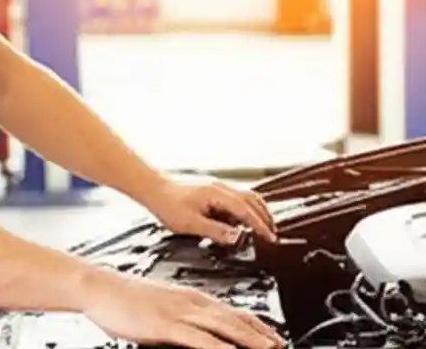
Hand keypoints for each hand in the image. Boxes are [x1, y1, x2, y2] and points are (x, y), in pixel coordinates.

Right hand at [79, 267, 283, 348]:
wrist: (100, 288)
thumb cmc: (126, 299)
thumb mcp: (161, 309)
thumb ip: (181, 321)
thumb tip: (197, 335)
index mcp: (191, 297)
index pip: (232, 311)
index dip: (256, 324)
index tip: (273, 335)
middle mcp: (191, 302)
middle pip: (235, 318)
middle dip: (262, 334)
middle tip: (282, 344)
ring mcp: (180, 312)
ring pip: (224, 326)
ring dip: (250, 339)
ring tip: (270, 348)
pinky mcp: (166, 324)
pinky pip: (199, 337)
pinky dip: (219, 346)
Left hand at [142, 178, 276, 244]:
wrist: (153, 189)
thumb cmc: (168, 205)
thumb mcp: (190, 224)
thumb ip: (215, 230)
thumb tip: (236, 237)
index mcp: (217, 194)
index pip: (246, 210)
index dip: (260, 224)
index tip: (270, 238)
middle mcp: (221, 188)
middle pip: (252, 200)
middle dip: (265, 217)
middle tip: (272, 234)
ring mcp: (218, 187)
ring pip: (246, 196)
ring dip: (257, 211)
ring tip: (263, 228)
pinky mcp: (213, 190)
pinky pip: (237, 198)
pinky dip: (246, 208)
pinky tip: (243, 220)